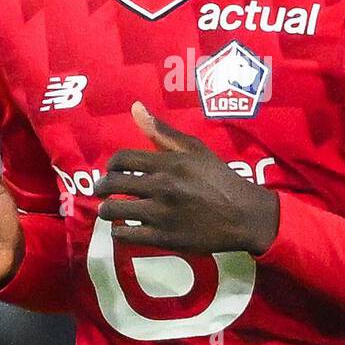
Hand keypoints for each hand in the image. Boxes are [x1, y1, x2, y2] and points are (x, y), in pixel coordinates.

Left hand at [93, 102, 279, 254]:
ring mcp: (161, 214)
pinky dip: (119, 232)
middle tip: (102, 191)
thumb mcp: (195, 149)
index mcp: (168, 163)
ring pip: (115, 210)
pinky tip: (123, 229)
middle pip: (113, 184)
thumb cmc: (220, 179)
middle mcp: (161, 186)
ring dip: (107, 210)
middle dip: (101, 187)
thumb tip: (136, 107)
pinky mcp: (164, 238)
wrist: (243, 215)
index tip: (111, 170)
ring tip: (110, 210)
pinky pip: (127, 235)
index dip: (110, 165)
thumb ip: (163, 131)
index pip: (122, 159)